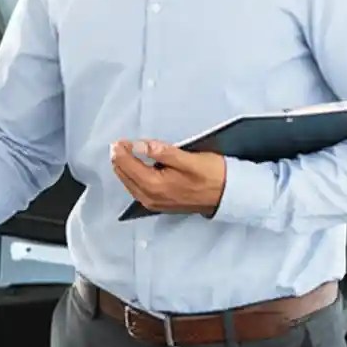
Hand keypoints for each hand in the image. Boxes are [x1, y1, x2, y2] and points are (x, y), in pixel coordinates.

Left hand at [110, 139, 225, 215]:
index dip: (122, 152)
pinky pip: (138, 190)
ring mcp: (155, 204)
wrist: (229, 195)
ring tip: (122, 154)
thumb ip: (162, 152)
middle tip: (118, 145)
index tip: (119, 141)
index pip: (128, 166)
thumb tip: (139, 145)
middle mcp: (151, 198)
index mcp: (155, 186)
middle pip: (125, 176)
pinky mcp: (160, 205)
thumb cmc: (212, 175)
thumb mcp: (188, 159)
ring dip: (124, 169)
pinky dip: (132, 178)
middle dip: (120, 160)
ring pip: (130, 184)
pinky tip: (134, 170)